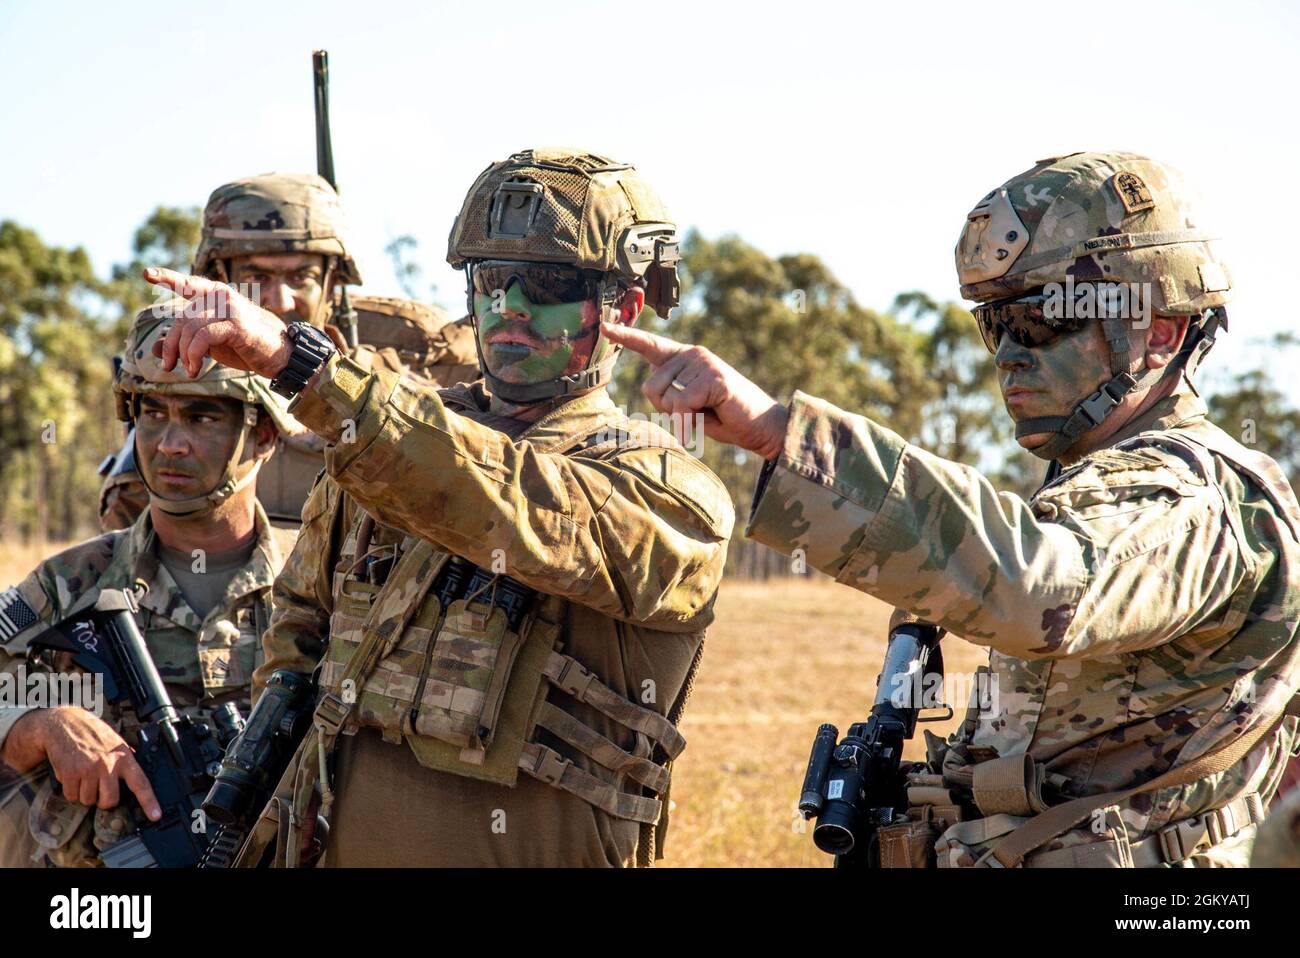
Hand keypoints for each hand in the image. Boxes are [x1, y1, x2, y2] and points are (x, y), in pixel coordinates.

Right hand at [2, 708, 160, 819]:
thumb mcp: (116, 743)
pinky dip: (71, 790)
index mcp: (124, 757)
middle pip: (110, 801)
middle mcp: (108, 765)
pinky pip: (72, 796)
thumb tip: (137, 777)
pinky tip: (73, 775)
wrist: (64, 723)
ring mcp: (88, 770)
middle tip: (100, 788)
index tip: (156, 815)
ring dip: (85, 794)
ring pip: (89, 801)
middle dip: (104, 800)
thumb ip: (126, 760)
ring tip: (84, 776)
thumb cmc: (93, 733)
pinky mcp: (70, 774)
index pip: (140, 783)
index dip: (149, 801)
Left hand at [144, 266, 292, 379]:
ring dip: (184, 354)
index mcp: (217, 295)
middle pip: (182, 317)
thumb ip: (186, 342)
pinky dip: (194, 355)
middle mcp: (222, 296)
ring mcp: (230, 307)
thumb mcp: (212, 344)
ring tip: (190, 371)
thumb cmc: (248, 348)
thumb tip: (154, 348)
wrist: (282, 357)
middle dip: (171, 344)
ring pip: (190, 328)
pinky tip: (196, 368)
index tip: (147, 273)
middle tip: (169, 366)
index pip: (188, 284)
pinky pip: (202, 337)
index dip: (167, 278)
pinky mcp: (236, 324)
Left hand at [601, 323, 788, 459]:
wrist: (761, 427)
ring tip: (708, 412)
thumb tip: (653, 385)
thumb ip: (670, 392)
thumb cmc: (724, 417)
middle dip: (668, 409)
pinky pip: (682, 406)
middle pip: (651, 387)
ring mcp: (704, 363)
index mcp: (685, 358)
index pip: (650, 345)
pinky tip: (711, 416)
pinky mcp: (713, 379)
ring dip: (682, 416)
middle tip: (698, 411)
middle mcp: (693, 354)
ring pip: (666, 398)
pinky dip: (691, 421)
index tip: (604, 327)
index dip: (626, 337)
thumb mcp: (689, 405)